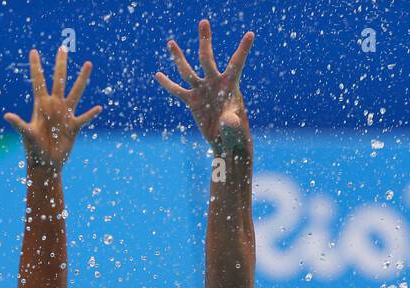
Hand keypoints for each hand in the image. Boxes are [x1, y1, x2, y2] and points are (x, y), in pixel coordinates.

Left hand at [5, 47, 101, 167]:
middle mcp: (54, 107)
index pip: (38, 81)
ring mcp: (65, 115)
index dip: (36, 67)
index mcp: (41, 106)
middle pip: (59, 80)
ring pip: (75, 92)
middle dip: (61, 64)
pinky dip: (91, 114)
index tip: (33, 51)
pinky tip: (99, 108)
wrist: (46, 164)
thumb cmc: (34, 150)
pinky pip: (84, 118)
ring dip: (82, 79)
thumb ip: (19, 124)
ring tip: (88, 64)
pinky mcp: (74, 127)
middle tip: (63, 47)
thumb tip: (7, 116)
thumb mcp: (27, 135)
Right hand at [155, 20, 253, 153]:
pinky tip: (158, 75)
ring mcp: (202, 91)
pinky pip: (177, 91)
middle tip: (203, 22)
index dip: (243, 49)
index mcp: (230, 85)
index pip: (236, 63)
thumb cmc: (236, 134)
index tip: (251, 34)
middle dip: (205, 41)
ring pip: (187, 71)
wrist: (226, 143)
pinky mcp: (192, 101)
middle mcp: (215, 83)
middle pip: (206, 58)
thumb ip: (231, 122)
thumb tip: (228, 119)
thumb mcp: (235, 128)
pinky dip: (167, 84)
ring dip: (178, 57)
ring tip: (170, 43)